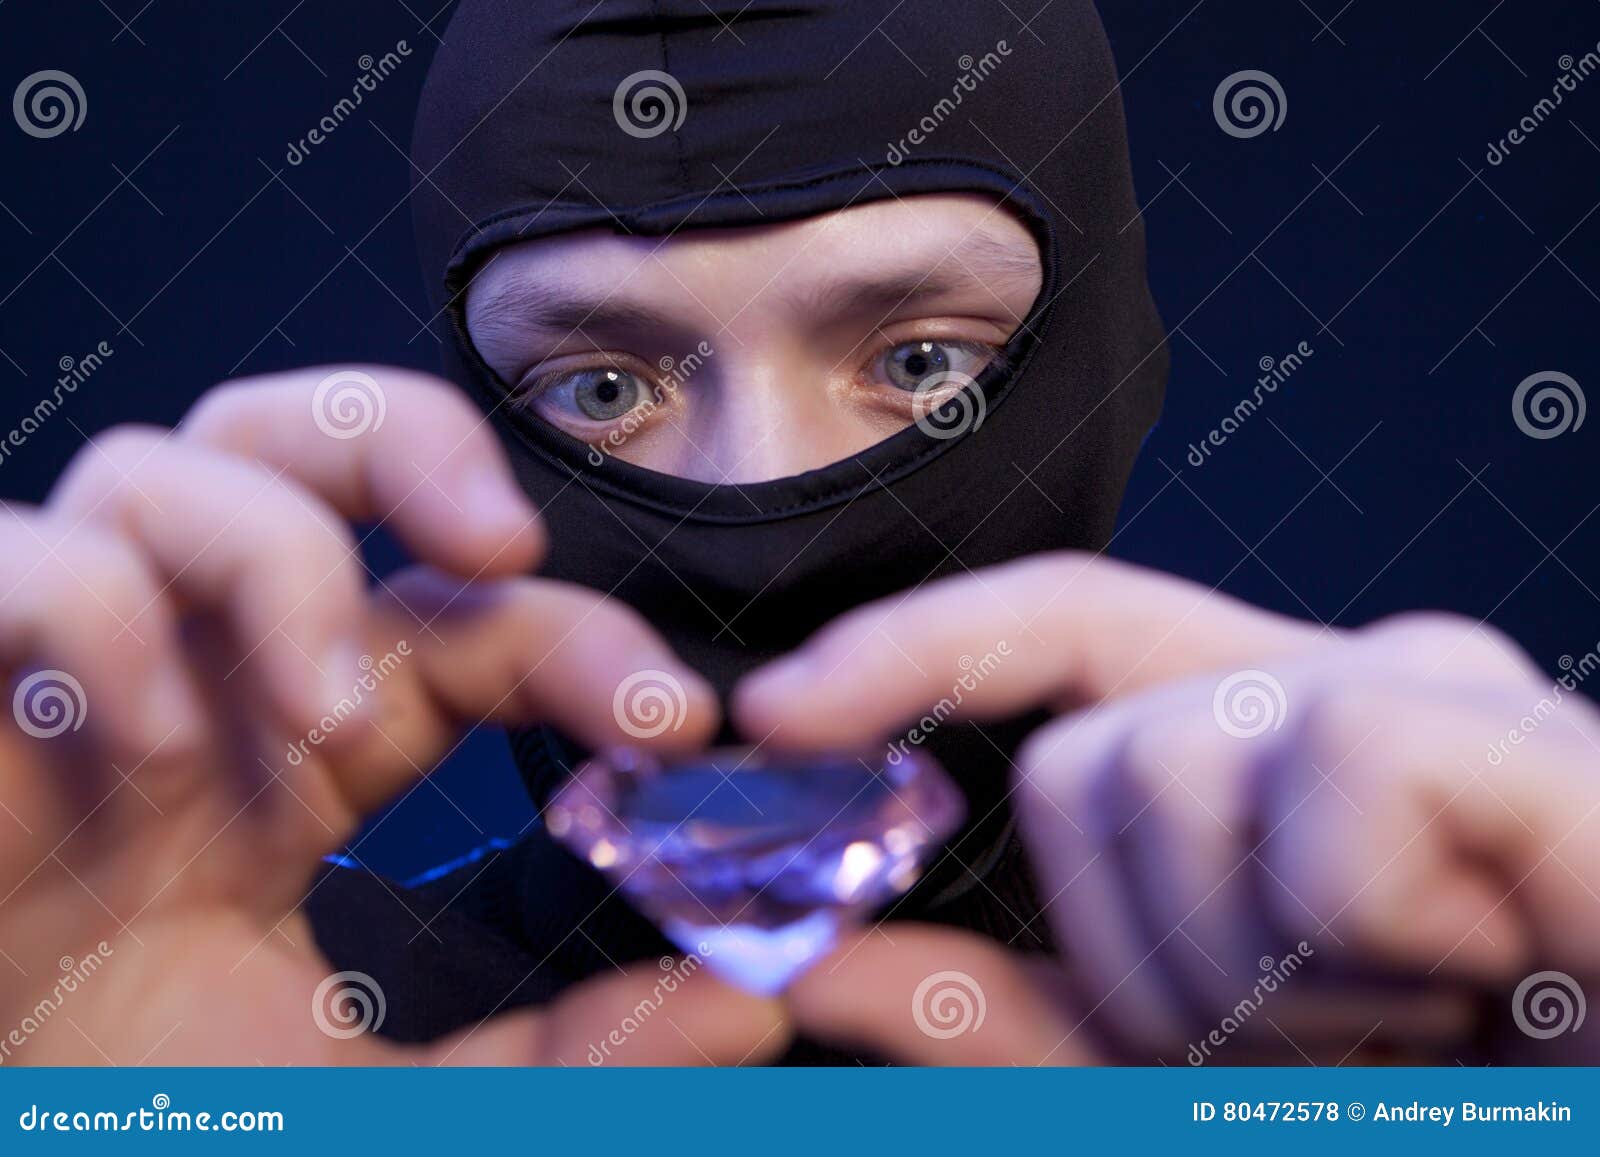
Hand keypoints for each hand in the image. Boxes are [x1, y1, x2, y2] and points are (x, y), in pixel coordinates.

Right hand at [0, 366, 788, 1065]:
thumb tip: (753, 1005)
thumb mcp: (381, 1100)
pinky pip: (26, 557)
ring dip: (277, 561)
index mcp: (298, 751)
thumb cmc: (139, 1123)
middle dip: (412, 445)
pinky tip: (150, 747)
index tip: (678, 719)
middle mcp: (190, 678)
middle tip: (503, 548)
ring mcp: (63, 675)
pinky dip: (101, 612)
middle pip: (297, 442)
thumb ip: (560, 1060)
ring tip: (324, 717)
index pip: (461, 620)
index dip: (581, 636)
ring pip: (164, 467)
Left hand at [737, 552, 1599, 1063]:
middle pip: (1083, 749)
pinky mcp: (1498, 717)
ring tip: (1404, 1018)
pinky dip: (1369, 932)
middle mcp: (1327, 678)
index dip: (908, 650)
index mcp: (1258, 739)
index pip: (1053, 627)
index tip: (776, 714)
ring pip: (1172, 766)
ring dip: (1259, 977)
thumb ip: (1009, 1014)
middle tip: (1294, 1047)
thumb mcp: (1187, 1060)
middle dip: (1137, 958)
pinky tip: (1481, 972)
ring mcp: (1419, 682)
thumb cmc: (1426, 1081)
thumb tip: (819, 962)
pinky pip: (1327, 777)